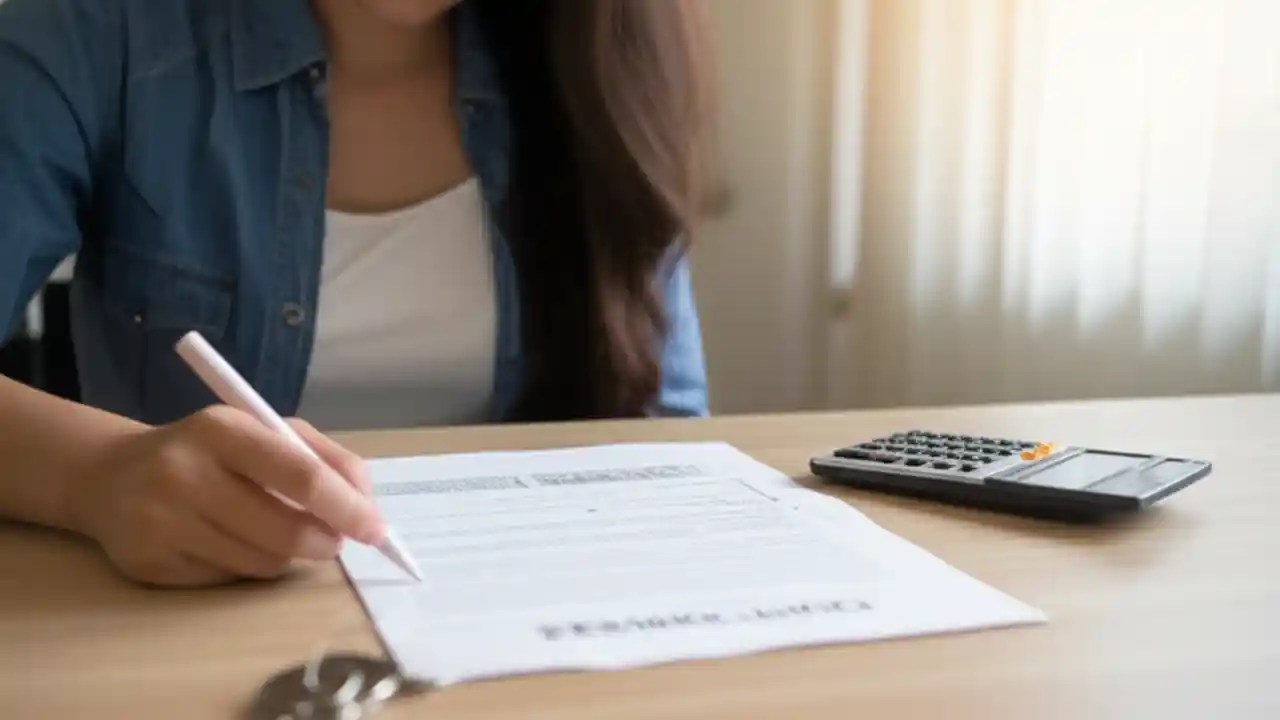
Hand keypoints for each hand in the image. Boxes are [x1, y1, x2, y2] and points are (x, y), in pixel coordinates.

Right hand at [66, 405, 384, 586]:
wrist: (111, 476)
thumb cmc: (209, 450)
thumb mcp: (263, 432)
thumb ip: (323, 457)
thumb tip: (367, 503)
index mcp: (222, 430)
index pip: (301, 475)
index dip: (347, 508)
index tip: (377, 530)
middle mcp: (185, 473)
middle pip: (284, 531)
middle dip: (323, 542)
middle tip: (333, 541)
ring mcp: (162, 522)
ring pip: (261, 563)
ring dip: (286, 556)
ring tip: (273, 532)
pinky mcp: (149, 565)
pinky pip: (228, 581)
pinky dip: (246, 568)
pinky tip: (227, 543)